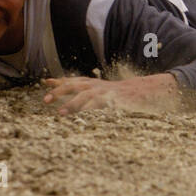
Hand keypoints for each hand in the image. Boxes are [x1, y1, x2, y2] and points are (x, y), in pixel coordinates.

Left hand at [42, 74, 178, 115]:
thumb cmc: (129, 97)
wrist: (150, 91)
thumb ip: (95, 98)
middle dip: (60, 91)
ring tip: (60, 113)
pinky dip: (90, 108)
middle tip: (45, 100)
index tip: (45, 83)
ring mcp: (107, 91)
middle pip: (75, 85)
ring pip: (85, 95)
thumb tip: (83, 105)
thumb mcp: (109, 96)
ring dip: (72, 104)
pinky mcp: (115, 99)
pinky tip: (82, 115)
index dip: (60, 82)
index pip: (75, 80)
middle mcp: (100, 85)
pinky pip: (100, 103)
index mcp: (97, 84)